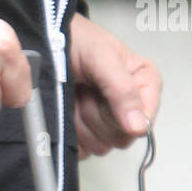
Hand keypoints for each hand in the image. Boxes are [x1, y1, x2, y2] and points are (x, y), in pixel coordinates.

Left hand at [68, 12, 161, 159]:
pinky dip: (71, 133)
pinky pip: (83, 150)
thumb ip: (123, 90)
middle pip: (122, 137)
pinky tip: (68, 110)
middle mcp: (130, 106)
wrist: (46, 40)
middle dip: (97, 114)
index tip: (104, 95)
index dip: (122, 114)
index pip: (145, 121)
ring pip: (101, 146)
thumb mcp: (102, 56)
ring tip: (76, 95)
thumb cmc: (77, 40)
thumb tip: (139, 127)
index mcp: (144, 85)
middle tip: (86, 89)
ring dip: (81, 121)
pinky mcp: (86, 134)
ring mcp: (106, 122)